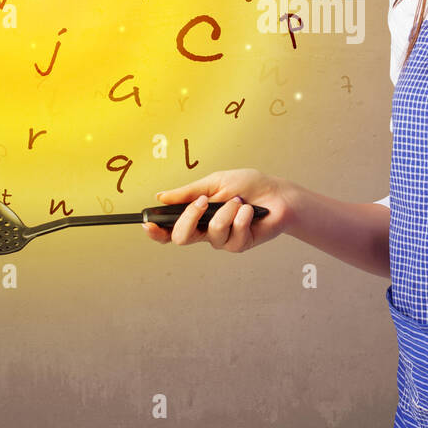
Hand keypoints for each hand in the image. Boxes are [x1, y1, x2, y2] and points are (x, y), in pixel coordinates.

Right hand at [143, 168, 292, 251]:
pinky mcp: (241, 245)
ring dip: (226, 212)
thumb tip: (160, 197)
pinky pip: (233, 235)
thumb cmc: (248, 186)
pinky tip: (249, 210)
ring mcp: (223, 240)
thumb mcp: (215, 182)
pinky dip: (242, 217)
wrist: (278, 193)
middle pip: (182, 238)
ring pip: (212, 233)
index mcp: (197, 216)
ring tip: (239, 200)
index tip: (148, 224)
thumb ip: (189, 193)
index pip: (170, 230)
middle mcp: (207, 231)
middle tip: (204, 202)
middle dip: (189, 218)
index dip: (156, 232)